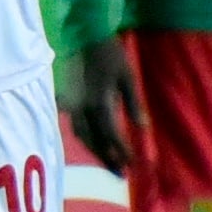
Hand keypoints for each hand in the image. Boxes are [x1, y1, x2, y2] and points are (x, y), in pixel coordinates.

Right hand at [63, 34, 145, 173]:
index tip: (133, 164)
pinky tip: (92, 143)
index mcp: (99, 102)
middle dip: (107, 158)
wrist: (84, 36)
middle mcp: (82, 107)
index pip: (111, 134)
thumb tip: (143, 128)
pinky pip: (75, 125)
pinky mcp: (68, 99)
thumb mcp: (128, 77)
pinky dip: (84, 138)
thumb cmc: (110, 54)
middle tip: (120, 175)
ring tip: (108, 163)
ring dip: (95, 151)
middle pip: (93, 140)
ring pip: (81, 135)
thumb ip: (133, 103)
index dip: (122, 151)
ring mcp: (72, 104)